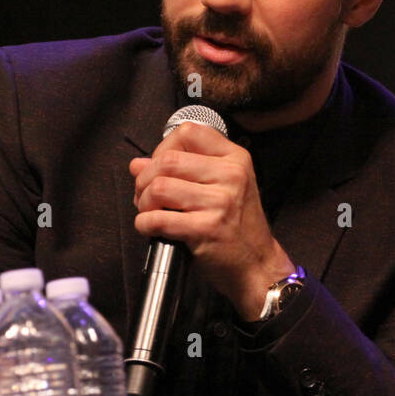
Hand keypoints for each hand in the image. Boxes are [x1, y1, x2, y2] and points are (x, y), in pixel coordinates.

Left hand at [129, 121, 293, 319]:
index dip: (163, 147)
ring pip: (158, 188)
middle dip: (145, 179)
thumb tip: (138, 164)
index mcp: (235, 159)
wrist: (257, 263)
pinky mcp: (207, 228)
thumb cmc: (237, 225)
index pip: (188, 132)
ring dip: (143, 202)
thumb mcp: (222, 187)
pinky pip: (158, 219)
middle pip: (167, 160)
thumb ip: (183, 170)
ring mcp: (220, 202)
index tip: (160, 166)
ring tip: (150, 212)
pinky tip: (151, 228)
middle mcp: (231, 175)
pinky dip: (145, 224)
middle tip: (146, 195)